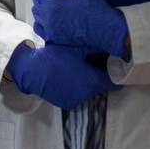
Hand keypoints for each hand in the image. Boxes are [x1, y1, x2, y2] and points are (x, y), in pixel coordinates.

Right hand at [6, 41, 121, 109]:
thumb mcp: (77, 48)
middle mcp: (87, 95)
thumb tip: (111, 45)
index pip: (115, 83)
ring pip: (89, 90)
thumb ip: (96, 48)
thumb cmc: (54, 58)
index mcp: (92, 82)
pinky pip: (77, 94)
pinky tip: (69, 76)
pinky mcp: (66, 103)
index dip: (117, 74)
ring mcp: (76, 101)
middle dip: (100, 76)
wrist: (31, 71)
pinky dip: (77, 87)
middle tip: (95, 63)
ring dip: (87, 82)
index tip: (118, 68)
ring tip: (79, 68)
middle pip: (101, 86)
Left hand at [31, 0, 128, 56]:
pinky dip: (42, 20)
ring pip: (36, 12)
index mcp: (53, 5)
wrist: (108, 32)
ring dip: (42, 5)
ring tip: (56, 1)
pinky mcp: (54, 38)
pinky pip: (39, 26)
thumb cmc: (96, 10)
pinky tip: (53, 16)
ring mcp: (50, 30)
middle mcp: (48, 19)